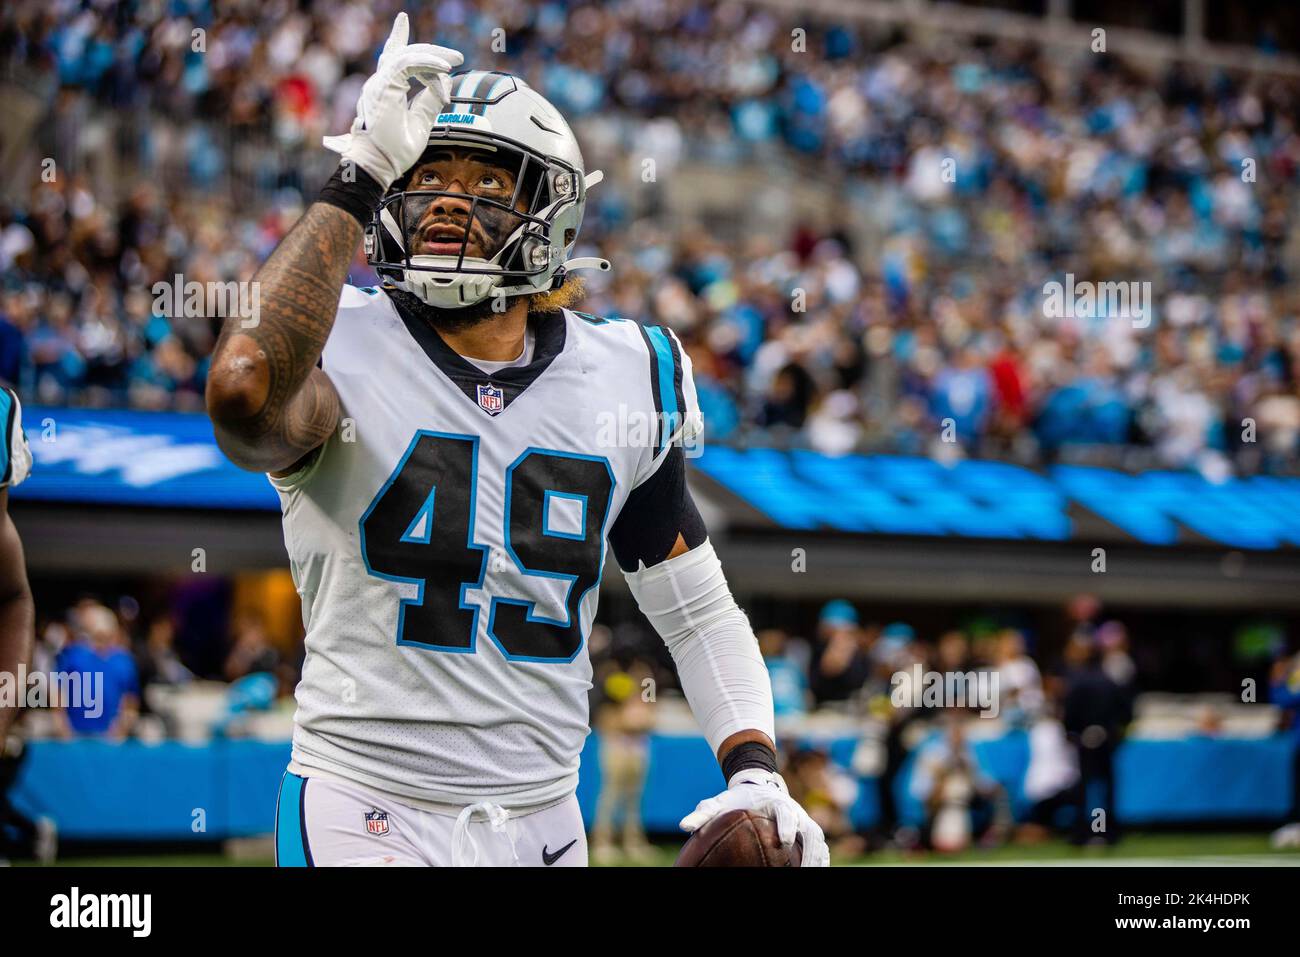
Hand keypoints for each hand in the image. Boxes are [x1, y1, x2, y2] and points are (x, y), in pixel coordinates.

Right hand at [323, 12, 462, 188]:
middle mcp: (380, 83)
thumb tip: (444, 86)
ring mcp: (380, 83)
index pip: (395, 58)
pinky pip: (408, 63)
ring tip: (455, 60)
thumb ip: (430, 103)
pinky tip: (445, 67)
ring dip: (434, 56)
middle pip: (404, 53)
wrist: (378, 165)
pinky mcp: (385, 85)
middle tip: (456, 56)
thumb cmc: (394, 151)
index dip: (410, 46)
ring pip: (408, 55)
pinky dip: (428, 64)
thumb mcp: (421, 123)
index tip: (436, 53)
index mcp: (386, 89)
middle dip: (431, 51)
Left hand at [681, 769, 829, 866]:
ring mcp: (802, 820)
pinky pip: (819, 845)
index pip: (784, 812)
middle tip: (803, 868)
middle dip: (808, 848)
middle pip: (808, 828)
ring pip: (817, 839)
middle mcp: (793, 810)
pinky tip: (816, 872)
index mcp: (775, 802)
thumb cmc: (736, 799)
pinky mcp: (807, 829)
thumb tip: (683, 826)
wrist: (756, 785)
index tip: (782, 839)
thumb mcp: (718, 803)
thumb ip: (703, 813)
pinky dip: (820, 859)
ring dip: (817, 858)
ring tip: (811, 874)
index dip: (786, 825)